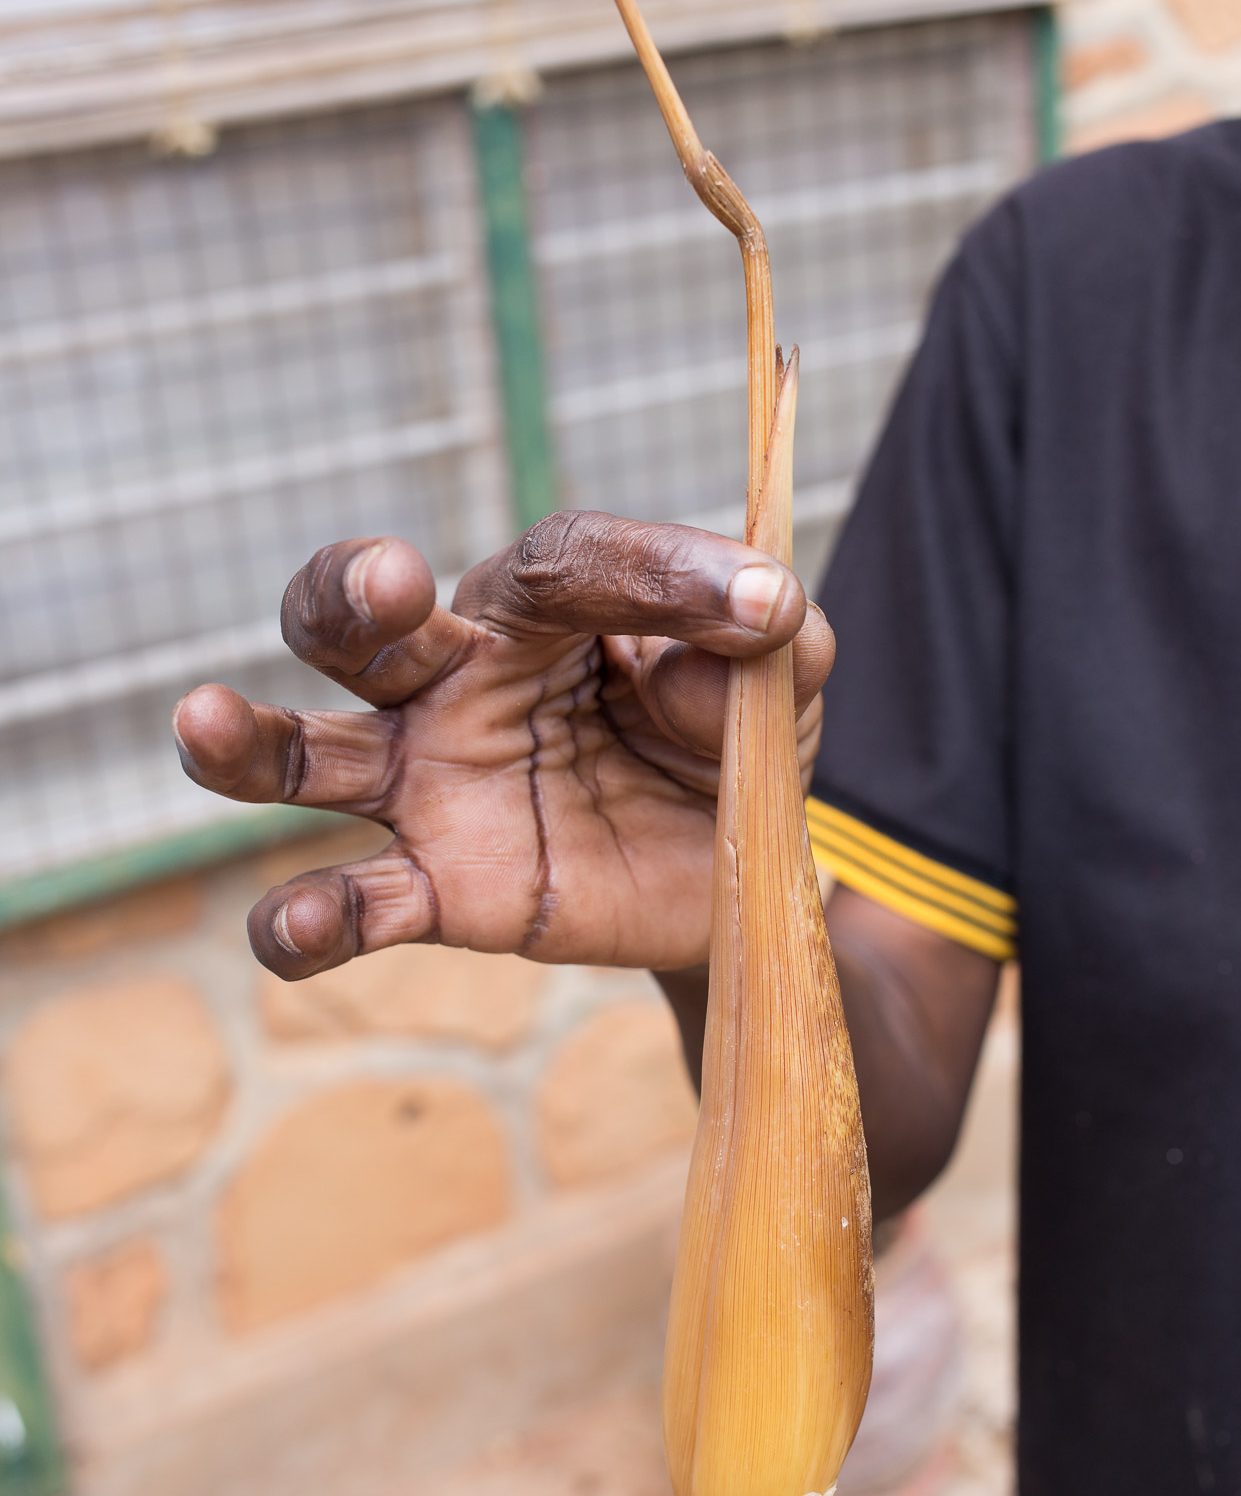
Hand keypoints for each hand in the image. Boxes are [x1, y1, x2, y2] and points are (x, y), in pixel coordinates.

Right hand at [172, 512, 833, 976]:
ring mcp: (434, 786)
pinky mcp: (439, 886)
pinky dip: (310, 920)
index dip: (656, 570)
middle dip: (354, 592)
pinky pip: (353, 904)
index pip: (565, 563)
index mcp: (546, 611)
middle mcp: (461, 680)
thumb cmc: (728, 741)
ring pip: (311, 751)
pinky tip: (298, 932)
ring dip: (250, 738)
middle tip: (392, 585)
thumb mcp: (782, 683)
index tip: (763, 607)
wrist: (729, 874)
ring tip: (202, 718)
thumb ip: (778, 644)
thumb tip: (759, 615)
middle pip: (366, 622)